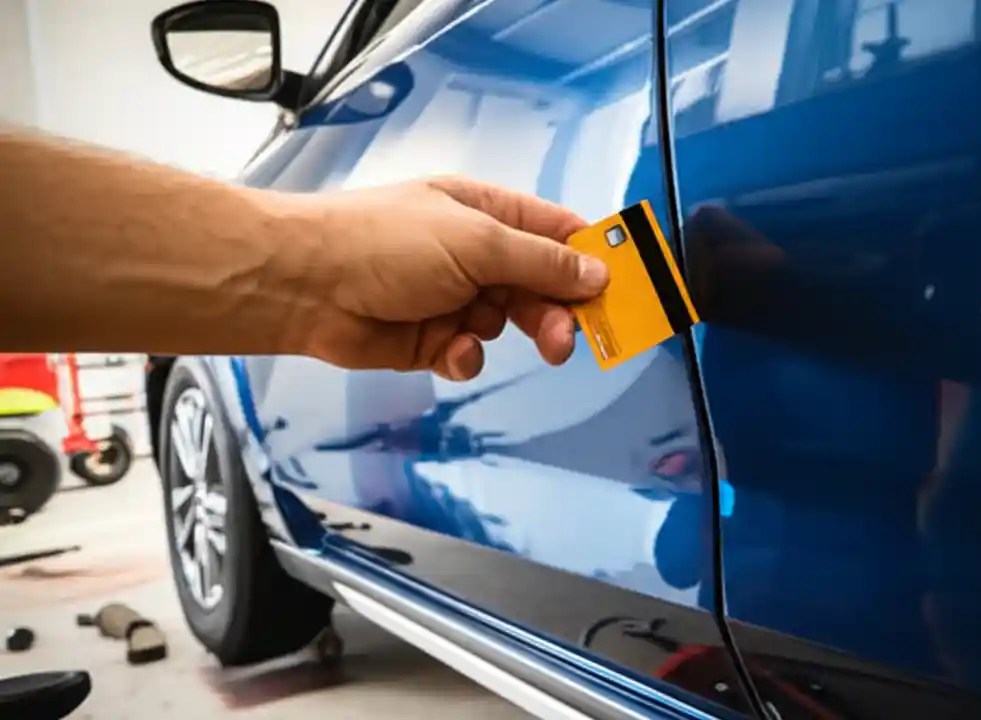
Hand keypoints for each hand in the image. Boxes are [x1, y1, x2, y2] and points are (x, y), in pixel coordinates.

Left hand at [285, 177, 608, 378]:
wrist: (303, 285)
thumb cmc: (380, 242)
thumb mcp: (475, 242)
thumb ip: (540, 262)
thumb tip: (597, 272)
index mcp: (487, 212)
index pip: (558, 233)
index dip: (593, 259)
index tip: (625, 288)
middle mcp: (474, 252)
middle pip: (541, 285)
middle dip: (557, 310)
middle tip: (572, 338)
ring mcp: (453, 295)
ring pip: (510, 323)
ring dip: (510, 334)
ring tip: (490, 335)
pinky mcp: (431, 338)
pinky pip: (471, 352)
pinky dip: (465, 355)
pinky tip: (451, 350)